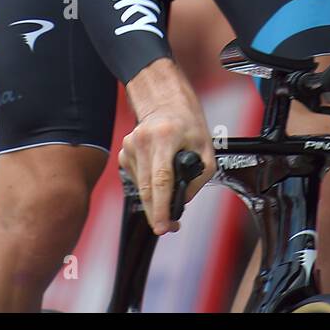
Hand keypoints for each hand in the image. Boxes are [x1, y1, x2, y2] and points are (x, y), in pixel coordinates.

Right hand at [121, 58, 215, 234]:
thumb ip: (197, 178)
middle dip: (157, 213)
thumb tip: (180, 202)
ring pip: (140, 187)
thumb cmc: (188, 124)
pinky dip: (148, 185)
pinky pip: (136, 179)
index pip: (161, 179)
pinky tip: (158, 175)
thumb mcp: (206, 149)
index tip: (163, 226)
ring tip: (169, 198)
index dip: (161, 207)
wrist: (165, 102)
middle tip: (169, 226)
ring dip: (153, 200)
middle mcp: (142, 140)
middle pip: (147, 189)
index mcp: (165, 137)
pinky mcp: (124, 151)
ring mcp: (130, 145)